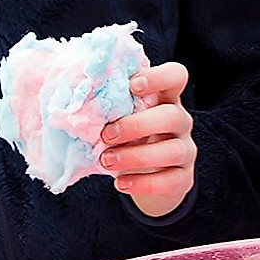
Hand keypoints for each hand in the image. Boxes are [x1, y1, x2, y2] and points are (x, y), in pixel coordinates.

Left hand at [101, 61, 195, 217]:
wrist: (142, 177)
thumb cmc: (126, 138)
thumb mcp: (119, 118)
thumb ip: (107, 106)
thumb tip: (74, 98)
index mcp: (165, 98)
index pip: (176, 76)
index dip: (159, 77)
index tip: (132, 86)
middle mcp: (180, 121)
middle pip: (172, 116)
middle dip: (137, 125)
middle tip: (106, 134)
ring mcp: (185, 150)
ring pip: (173, 150)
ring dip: (136, 156)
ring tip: (106, 160)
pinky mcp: (183, 178)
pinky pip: (170, 181)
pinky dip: (143, 183)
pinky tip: (121, 183)